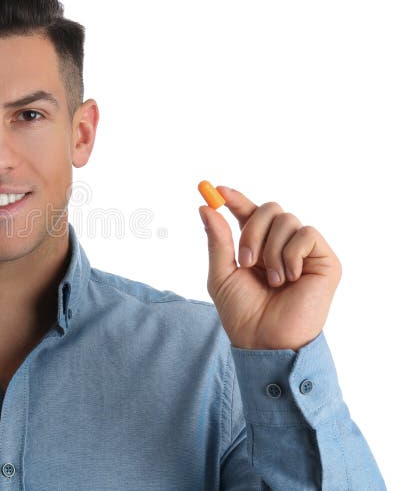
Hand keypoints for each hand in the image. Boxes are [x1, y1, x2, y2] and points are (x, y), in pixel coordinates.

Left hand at [199, 185, 340, 350]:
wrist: (265, 339)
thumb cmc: (242, 312)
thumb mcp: (221, 273)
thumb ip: (217, 239)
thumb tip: (205, 207)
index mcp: (257, 246)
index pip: (248, 212)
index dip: (236, 199)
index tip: (218, 190)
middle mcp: (281, 244)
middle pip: (270, 208)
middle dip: (253, 230)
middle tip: (246, 260)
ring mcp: (304, 252)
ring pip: (287, 219)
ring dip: (271, 249)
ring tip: (271, 279)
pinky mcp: (325, 261)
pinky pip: (307, 234)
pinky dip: (291, 254)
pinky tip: (289, 278)